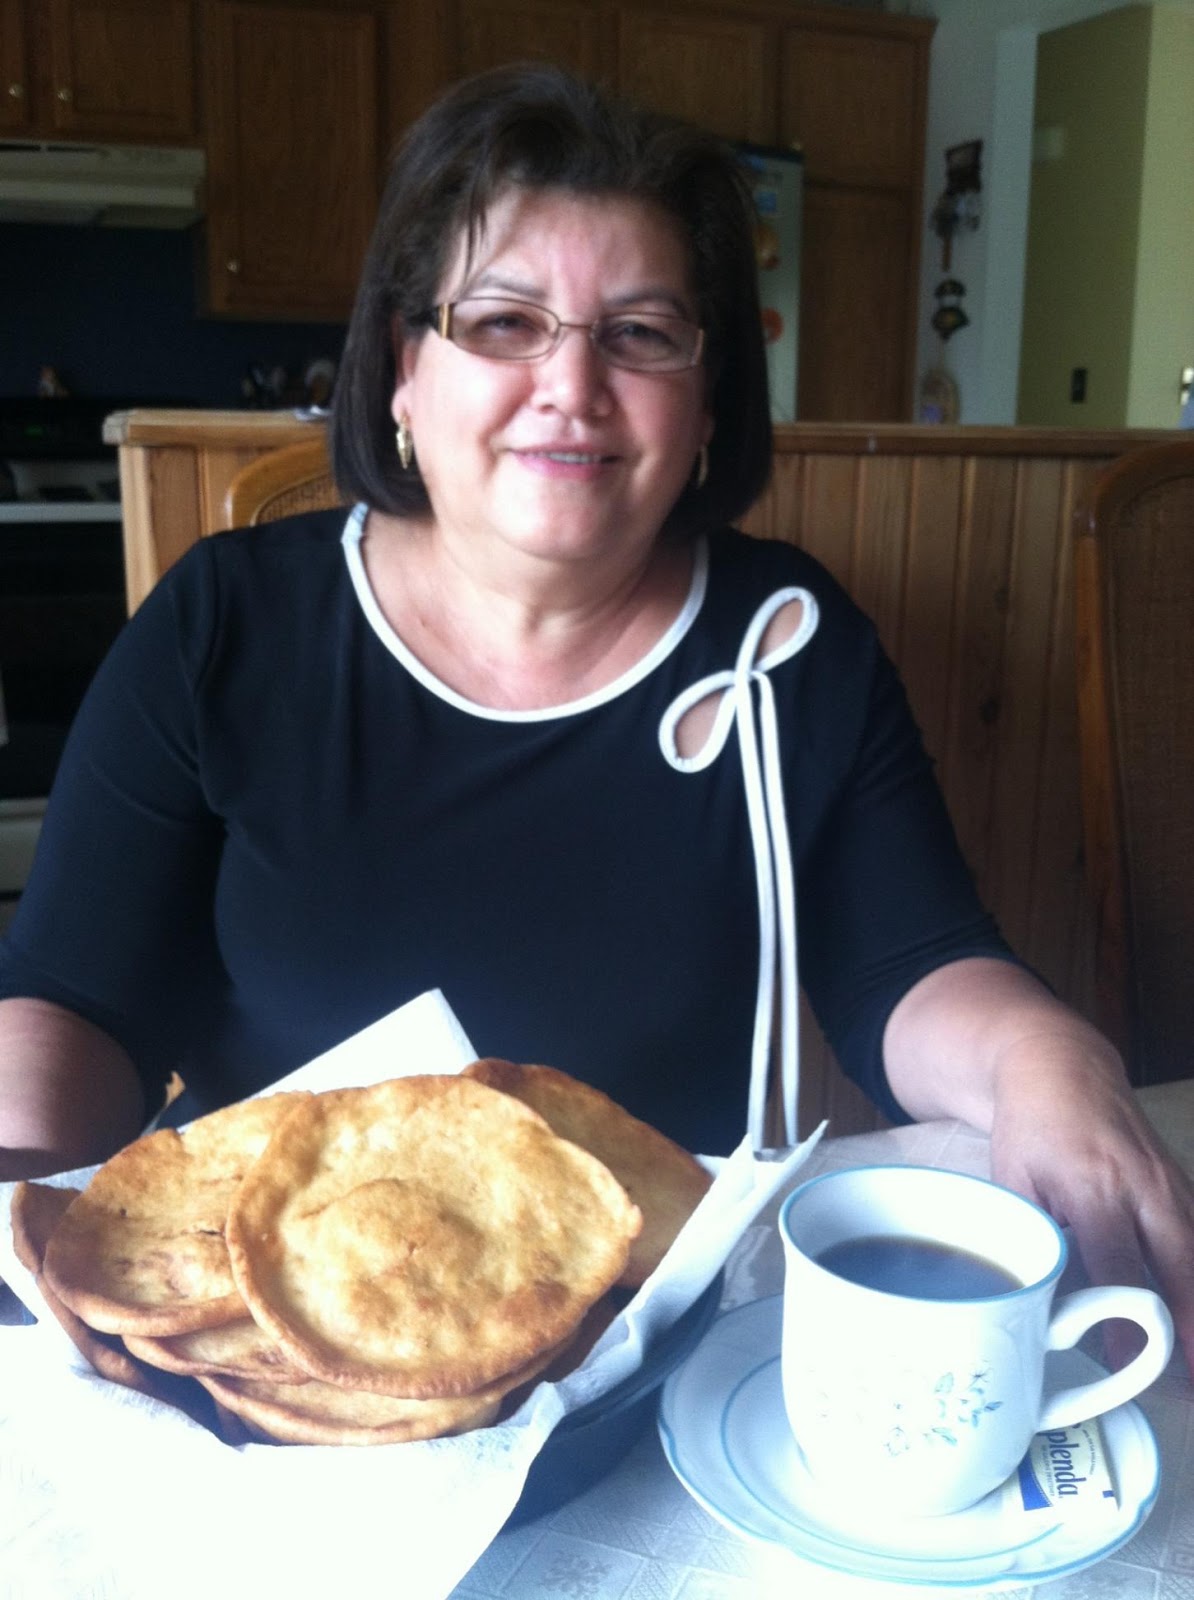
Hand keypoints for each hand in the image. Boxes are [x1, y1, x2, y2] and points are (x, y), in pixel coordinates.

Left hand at [988, 1042, 1193, 1374]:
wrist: (1061, 1065)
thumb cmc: (1029, 1129)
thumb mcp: (1014, 1179)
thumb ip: (1035, 1237)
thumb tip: (1051, 1308)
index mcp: (1093, 1188)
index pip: (1119, 1271)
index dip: (1126, 1325)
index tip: (1128, 1369)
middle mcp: (1143, 1187)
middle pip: (1180, 1270)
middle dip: (1190, 1331)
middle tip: (1190, 1386)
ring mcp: (1170, 1183)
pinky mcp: (1182, 1184)